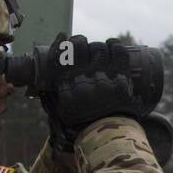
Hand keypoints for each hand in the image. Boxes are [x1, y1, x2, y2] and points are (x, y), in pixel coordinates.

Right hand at [40, 35, 147, 150]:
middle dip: (80, 43)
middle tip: (84, 48)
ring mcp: (103, 74)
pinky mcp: (121, 76)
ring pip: (99, 47)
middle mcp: (83, 75)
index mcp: (66, 82)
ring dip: (98, 47)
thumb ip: (55, 92)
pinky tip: (113, 46)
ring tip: (99, 51)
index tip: (63, 39)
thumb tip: (52, 80)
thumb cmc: (81, 122)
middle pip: (80, 45)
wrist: (106, 134)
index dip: (61, 43)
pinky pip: (119, 52)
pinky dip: (115, 46)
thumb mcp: (60, 107)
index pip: (59, 53)